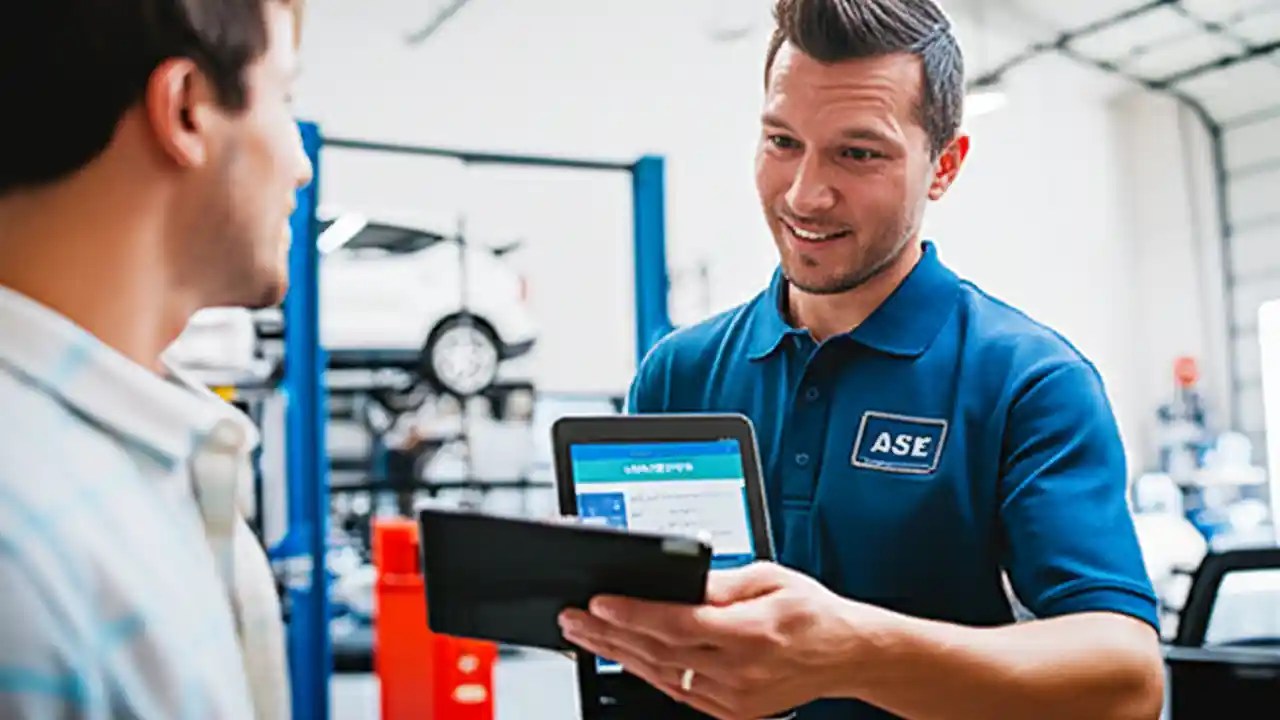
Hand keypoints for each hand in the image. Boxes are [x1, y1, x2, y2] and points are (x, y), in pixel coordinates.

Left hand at [558, 561, 880, 719]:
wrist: (847, 654)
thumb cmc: (813, 612)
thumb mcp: (770, 578)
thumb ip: (722, 583)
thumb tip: (681, 578)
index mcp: (751, 632)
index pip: (677, 624)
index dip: (633, 614)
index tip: (599, 602)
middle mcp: (740, 671)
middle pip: (658, 652)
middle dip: (608, 633)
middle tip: (573, 616)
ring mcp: (734, 697)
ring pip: (661, 675)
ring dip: (618, 654)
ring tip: (585, 634)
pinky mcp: (730, 710)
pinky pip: (678, 691)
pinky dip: (646, 672)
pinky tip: (623, 656)